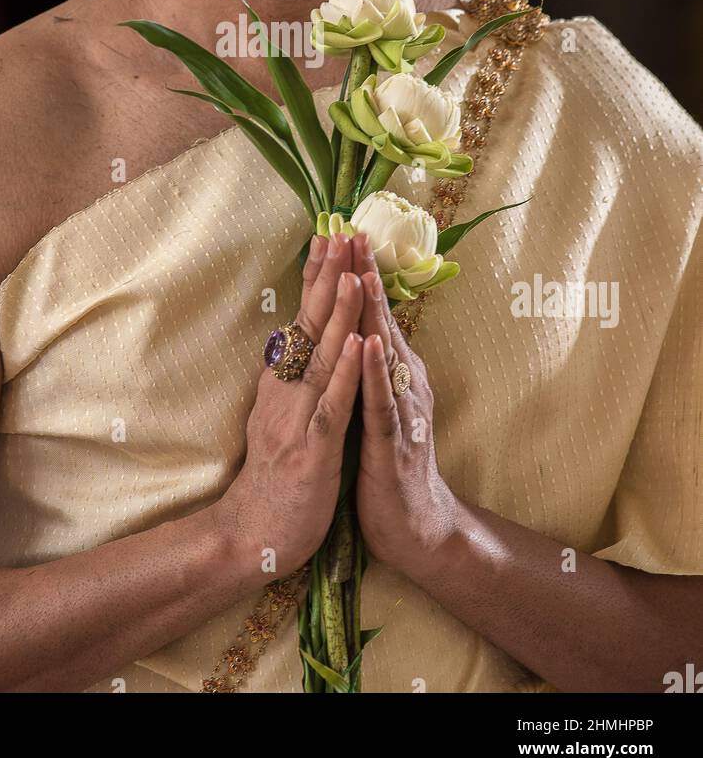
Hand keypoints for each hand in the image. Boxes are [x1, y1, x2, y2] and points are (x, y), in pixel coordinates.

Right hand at [213, 233, 364, 585]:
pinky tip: (358, 344)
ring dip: (339, 313)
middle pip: (309, 323)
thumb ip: (291, 377)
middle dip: (327, 277)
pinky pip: (331, 404)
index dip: (316, 276)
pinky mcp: (312, 448)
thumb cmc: (274, 474)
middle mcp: (284, 389)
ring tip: (353, 273)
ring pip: (321, 356)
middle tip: (341, 232)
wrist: (251, 533)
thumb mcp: (280, 413)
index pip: (302, 317)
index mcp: (281, 381)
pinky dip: (345, 372)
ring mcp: (297, 417)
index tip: (330, 234)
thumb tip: (301, 337)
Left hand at [350, 232, 459, 580]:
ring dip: (374, 314)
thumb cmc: (387, 464)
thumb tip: (353, 323)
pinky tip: (369, 344)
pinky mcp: (393, 443)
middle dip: (365, 277)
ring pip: (385, 353)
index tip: (343, 231)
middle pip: (381, 320)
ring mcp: (401, 410)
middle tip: (354, 231)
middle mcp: (402, 382)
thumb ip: (366, 366)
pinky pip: (382, 402)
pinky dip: (375, 371)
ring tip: (361, 274)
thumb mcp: (373, 405)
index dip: (357, 273)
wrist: (414, 526)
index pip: (372, 314)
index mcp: (392, 372)